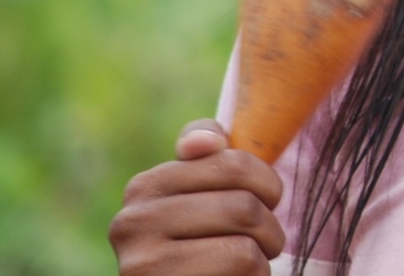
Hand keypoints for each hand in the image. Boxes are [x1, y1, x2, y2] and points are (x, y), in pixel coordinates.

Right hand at [109, 119, 286, 275]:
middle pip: (244, 207)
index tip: (266, 200)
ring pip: (246, 246)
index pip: (232, 164)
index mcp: (145, 187)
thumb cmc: (201, 248)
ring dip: (263, 258)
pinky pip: (241, 269)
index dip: (267, 185)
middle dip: (269, 229)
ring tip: (245, 265)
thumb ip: (207, 160)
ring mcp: (144, 263)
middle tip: (264, 244)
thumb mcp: (202, 199)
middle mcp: (133, 222)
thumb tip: (208, 140)